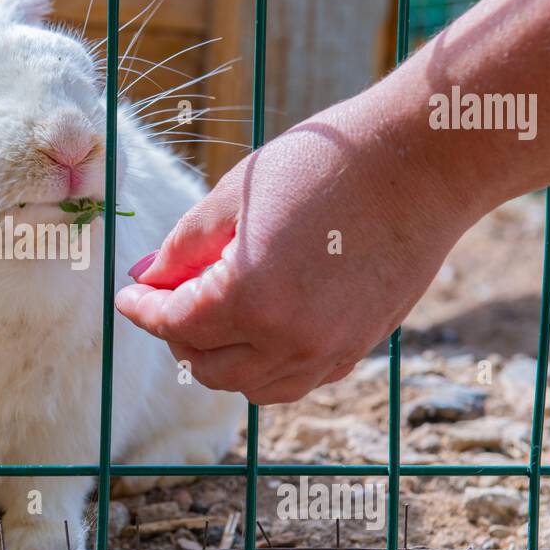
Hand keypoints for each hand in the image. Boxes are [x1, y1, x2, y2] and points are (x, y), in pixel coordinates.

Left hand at [115, 101, 478, 403]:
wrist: (422, 163)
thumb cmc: (325, 164)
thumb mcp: (235, 195)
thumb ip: (183, 247)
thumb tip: (146, 279)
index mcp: (250, 299)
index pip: (172, 324)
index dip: (141, 310)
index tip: (127, 298)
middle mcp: (289, 340)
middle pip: (206, 366)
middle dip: (176, 334)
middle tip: (168, 297)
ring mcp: (329, 351)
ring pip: (250, 386)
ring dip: (220, 358)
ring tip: (212, 314)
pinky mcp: (358, 348)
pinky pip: (295, 380)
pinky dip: (264, 365)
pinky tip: (259, 327)